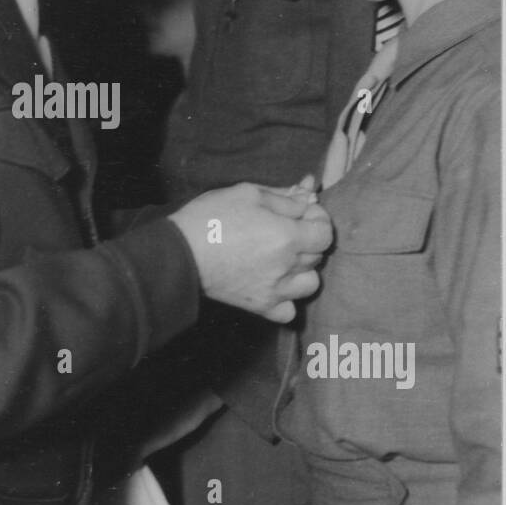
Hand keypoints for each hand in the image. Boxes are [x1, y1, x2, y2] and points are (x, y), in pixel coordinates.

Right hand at [168, 181, 331, 322]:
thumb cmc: (210, 217)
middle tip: (286, 230)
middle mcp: (287, 266)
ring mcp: (275, 290)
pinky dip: (287, 300)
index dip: (318, 220)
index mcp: (286, 236)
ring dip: (303, 270)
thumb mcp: (248, 193)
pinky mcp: (260, 307)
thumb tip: (307, 200)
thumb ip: (284, 198)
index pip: (326, 232)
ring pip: (310, 284)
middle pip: (317, 255)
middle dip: (308, 240)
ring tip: (283, 260)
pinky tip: (274, 285)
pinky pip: (289, 311)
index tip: (303, 214)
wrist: (179, 252)